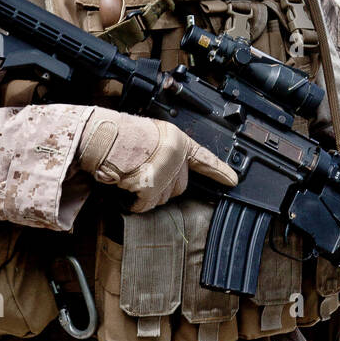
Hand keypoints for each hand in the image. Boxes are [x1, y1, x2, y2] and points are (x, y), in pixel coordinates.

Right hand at [75, 110, 237, 212]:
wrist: (107, 138)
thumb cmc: (124, 135)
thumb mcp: (153, 134)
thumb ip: (167, 150)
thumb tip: (167, 166)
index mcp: (178, 142)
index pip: (204, 159)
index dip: (219, 171)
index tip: (232, 180)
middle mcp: (176, 158)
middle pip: (179, 186)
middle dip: (164, 186)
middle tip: (146, 174)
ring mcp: (165, 175)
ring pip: (162, 198)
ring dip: (148, 194)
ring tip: (133, 176)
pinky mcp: (151, 189)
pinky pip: (145, 205)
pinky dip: (135, 202)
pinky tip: (127, 188)